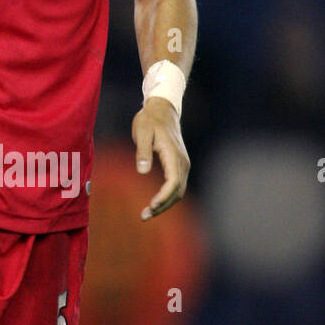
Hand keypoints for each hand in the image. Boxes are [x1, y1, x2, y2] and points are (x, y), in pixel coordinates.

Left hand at [131, 95, 189, 219]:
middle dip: (162, 206)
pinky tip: (154, 204)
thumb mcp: (143, 132)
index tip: (151, 206)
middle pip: (177, 191)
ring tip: (146, 214)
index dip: (163, 196)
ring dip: (164, 204)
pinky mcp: (178, 166)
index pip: (173, 182)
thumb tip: (142, 171)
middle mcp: (182, 162)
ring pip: (178, 191)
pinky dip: (166, 198)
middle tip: (144, 216)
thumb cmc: (150, 119)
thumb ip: (143, 151)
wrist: (162, 109)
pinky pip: (176, 186)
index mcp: (173, 154)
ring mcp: (182, 164)